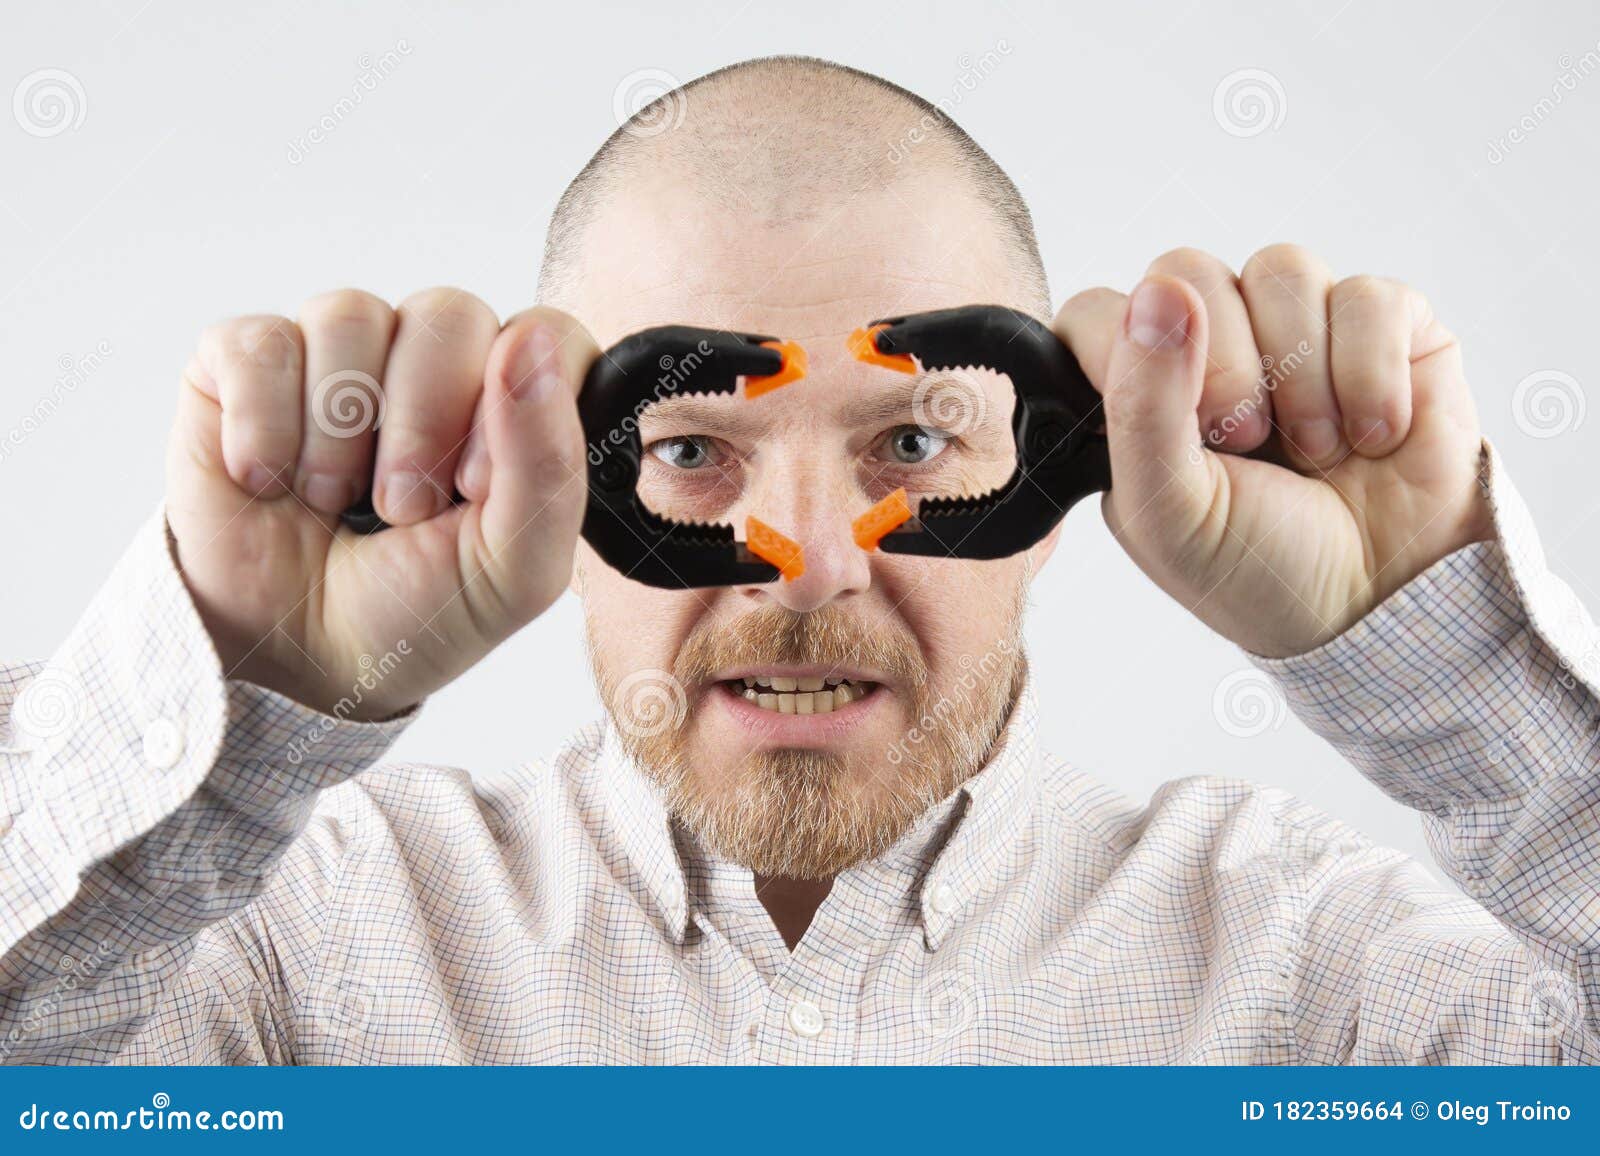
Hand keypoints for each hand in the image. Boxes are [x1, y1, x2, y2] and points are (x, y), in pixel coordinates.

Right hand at [166, 289, 597, 717]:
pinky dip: (262, 428)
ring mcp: (338, 355)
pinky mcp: (245, 362)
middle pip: (448, 311)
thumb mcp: (514, 571)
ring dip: (338, 435)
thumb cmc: (416, 613)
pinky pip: (260, 342)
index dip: (518, 400)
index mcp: (510, 404)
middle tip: (400, 509)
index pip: (546, 334)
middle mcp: (430, 363)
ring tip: (331, 502)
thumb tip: (533, 343)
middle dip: (423, 424)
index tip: (478, 486)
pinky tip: (266, 482)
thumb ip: (548, 462)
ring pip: (350, 314)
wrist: (294, 661)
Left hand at [1054, 246, 1493, 657]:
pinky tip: (1374, 436)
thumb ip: (1141, 407)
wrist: (1384, 603)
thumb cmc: (1263, 570)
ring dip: (1302, 375)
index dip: (1130, 353)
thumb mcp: (1173, 513)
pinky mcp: (1384, 325)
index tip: (1176, 428)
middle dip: (1221, 365)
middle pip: (1186, 269)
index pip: (1097, 313)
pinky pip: (1367, 295)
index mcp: (1139, 392)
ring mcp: (1296, 328)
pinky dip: (1371, 376)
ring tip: (1317, 451)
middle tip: (1247, 442)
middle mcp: (1211, 346)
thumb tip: (1157, 294)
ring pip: (1280, 268)